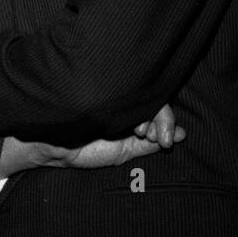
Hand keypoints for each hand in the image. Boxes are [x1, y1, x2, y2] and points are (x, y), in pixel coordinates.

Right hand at [0, 104, 184, 174]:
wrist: (53, 143)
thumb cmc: (83, 150)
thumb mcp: (123, 152)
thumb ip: (150, 145)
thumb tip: (183, 135)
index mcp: (129, 114)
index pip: (157, 110)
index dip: (166, 124)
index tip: (163, 142)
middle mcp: (125, 101)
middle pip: (156, 100)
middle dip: (163, 122)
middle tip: (158, 138)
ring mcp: (116, 90)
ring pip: (148, 93)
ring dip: (154, 116)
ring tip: (141, 132)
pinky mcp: (107, 83)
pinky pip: (134, 86)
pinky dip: (144, 107)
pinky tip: (138, 125)